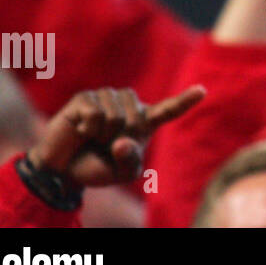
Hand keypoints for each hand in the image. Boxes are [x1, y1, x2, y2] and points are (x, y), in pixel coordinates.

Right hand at [27, 86, 204, 188]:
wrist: (63, 170)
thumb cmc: (96, 168)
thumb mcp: (122, 174)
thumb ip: (131, 161)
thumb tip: (122, 141)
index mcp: (143, 122)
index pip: (169, 109)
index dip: (185, 100)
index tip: (202, 90)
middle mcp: (128, 105)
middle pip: (137, 118)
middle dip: (121, 138)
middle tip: (105, 145)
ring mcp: (107, 97)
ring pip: (116, 116)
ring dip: (103, 134)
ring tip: (93, 137)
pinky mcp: (86, 97)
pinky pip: (96, 113)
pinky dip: (88, 128)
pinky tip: (81, 130)